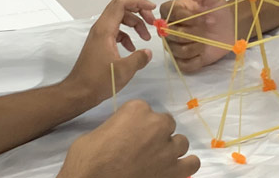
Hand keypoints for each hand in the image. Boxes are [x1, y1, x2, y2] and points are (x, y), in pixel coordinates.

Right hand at [58, 100, 198, 177]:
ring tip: (157, 159)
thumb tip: (120, 134)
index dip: (138, 123)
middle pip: (166, 124)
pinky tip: (175, 168)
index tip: (129, 134)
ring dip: (170, 149)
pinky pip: (192, 163)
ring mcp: (168, 148)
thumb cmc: (86, 160)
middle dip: (155, 134)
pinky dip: (186, 164)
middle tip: (141, 149)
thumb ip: (116, 126)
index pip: (145, 109)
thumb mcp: (95, 133)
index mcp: (137, 110)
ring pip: (181, 142)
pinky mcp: (174, 170)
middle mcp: (157, 124)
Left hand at [63, 0, 155, 107]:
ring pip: (120, 18)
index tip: (153, 9)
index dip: (139, 2)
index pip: (122, 3)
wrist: (78, 92)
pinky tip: (133, 49)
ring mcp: (99, 35)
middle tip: (152, 23)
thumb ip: (139, 58)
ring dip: (135, 24)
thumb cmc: (98, 81)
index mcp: (105, 29)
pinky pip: (116, 30)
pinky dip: (128, 35)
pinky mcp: (100, 43)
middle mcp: (101, 28)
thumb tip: (148, 52)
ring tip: (146, 38)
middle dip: (139, 11)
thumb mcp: (124, 70)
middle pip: (121, 7)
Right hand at [159, 0, 234, 71]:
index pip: (167, 13)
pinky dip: (195, 60)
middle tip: (208, 27)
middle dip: (192, 32)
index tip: (202, 16)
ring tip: (207, 39)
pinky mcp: (184, 61)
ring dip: (196, 45)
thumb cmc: (216, 10)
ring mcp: (175, 46)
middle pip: (171, 34)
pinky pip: (183, 65)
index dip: (184, 16)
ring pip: (177, 50)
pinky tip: (204, 52)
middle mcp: (169, 30)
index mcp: (172, 12)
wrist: (228, 26)